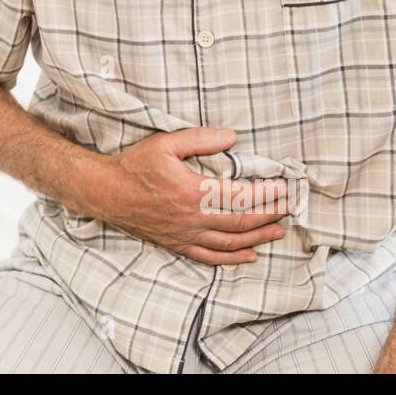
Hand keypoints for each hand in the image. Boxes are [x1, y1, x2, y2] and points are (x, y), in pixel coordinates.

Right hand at [98, 126, 292, 264]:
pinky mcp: (177, 244)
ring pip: (230, 242)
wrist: (105, 192)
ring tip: (279, 229)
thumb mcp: (165, 143)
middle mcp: (192, 218)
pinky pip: (210, 257)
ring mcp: (185, 235)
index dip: (267, 192)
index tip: (284, 186)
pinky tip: (250, 254)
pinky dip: (233, 258)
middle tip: (290, 207)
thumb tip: (231, 136)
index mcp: (193, 191)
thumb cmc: (134, 165)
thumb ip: (200, 139)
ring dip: (258, 237)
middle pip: (241, 221)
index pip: (241, 196)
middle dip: (270, 214)